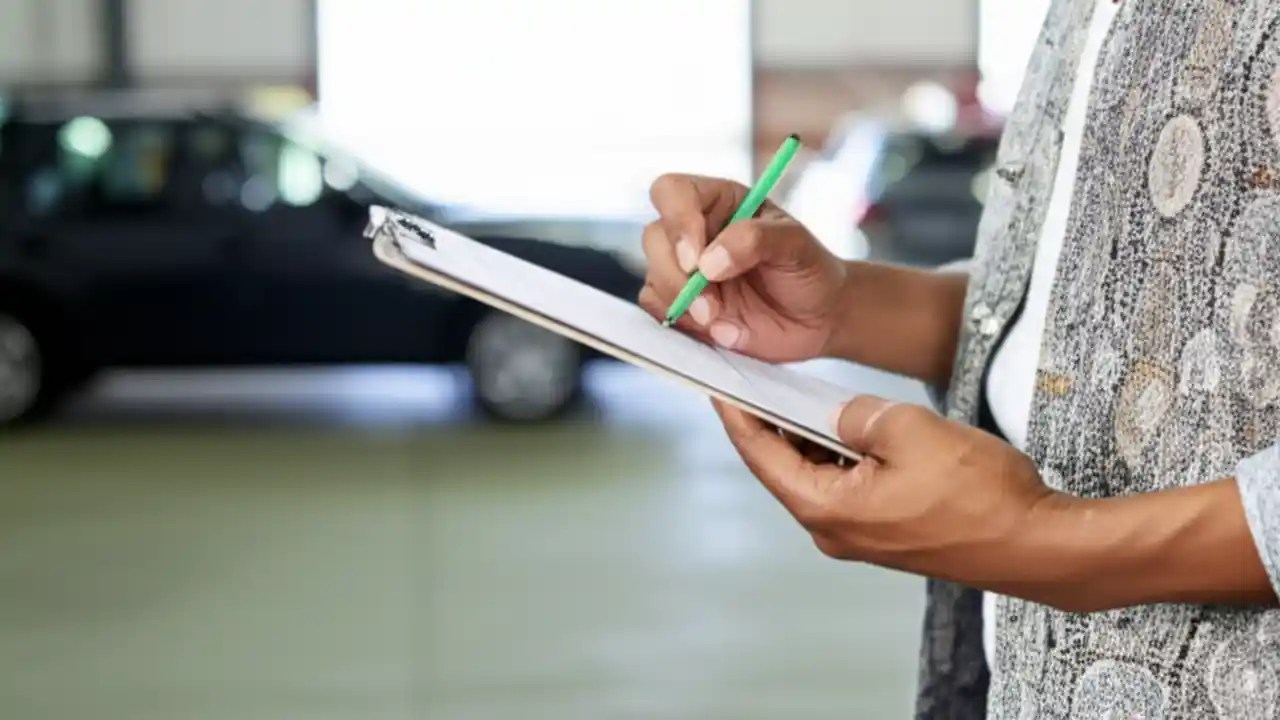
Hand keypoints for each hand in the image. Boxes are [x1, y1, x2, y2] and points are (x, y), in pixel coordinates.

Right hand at [637, 174, 848, 362]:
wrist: (818, 318)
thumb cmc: (809, 269)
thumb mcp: (795, 244)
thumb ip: (755, 240)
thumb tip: (708, 262)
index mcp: (718, 201)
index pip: (672, 192)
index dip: (677, 221)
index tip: (697, 259)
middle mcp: (694, 231)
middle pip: (654, 238)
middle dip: (677, 275)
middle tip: (711, 304)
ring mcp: (684, 270)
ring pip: (652, 277)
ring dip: (681, 302)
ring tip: (719, 319)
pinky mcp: (681, 304)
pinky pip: (658, 309)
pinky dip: (682, 323)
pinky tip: (720, 328)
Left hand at [712, 395, 1065, 596]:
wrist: (1036, 545)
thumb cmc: (979, 494)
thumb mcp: (909, 430)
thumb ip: (858, 415)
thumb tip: (838, 414)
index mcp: (826, 508)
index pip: (761, 455)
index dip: (737, 416)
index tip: (718, 384)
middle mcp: (832, 530)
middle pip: (783, 468)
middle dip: (770, 423)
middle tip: (754, 380)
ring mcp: (859, 536)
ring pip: (817, 477)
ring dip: (808, 439)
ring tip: (797, 394)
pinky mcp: (885, 534)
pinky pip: (846, 488)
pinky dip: (838, 457)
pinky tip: (844, 427)